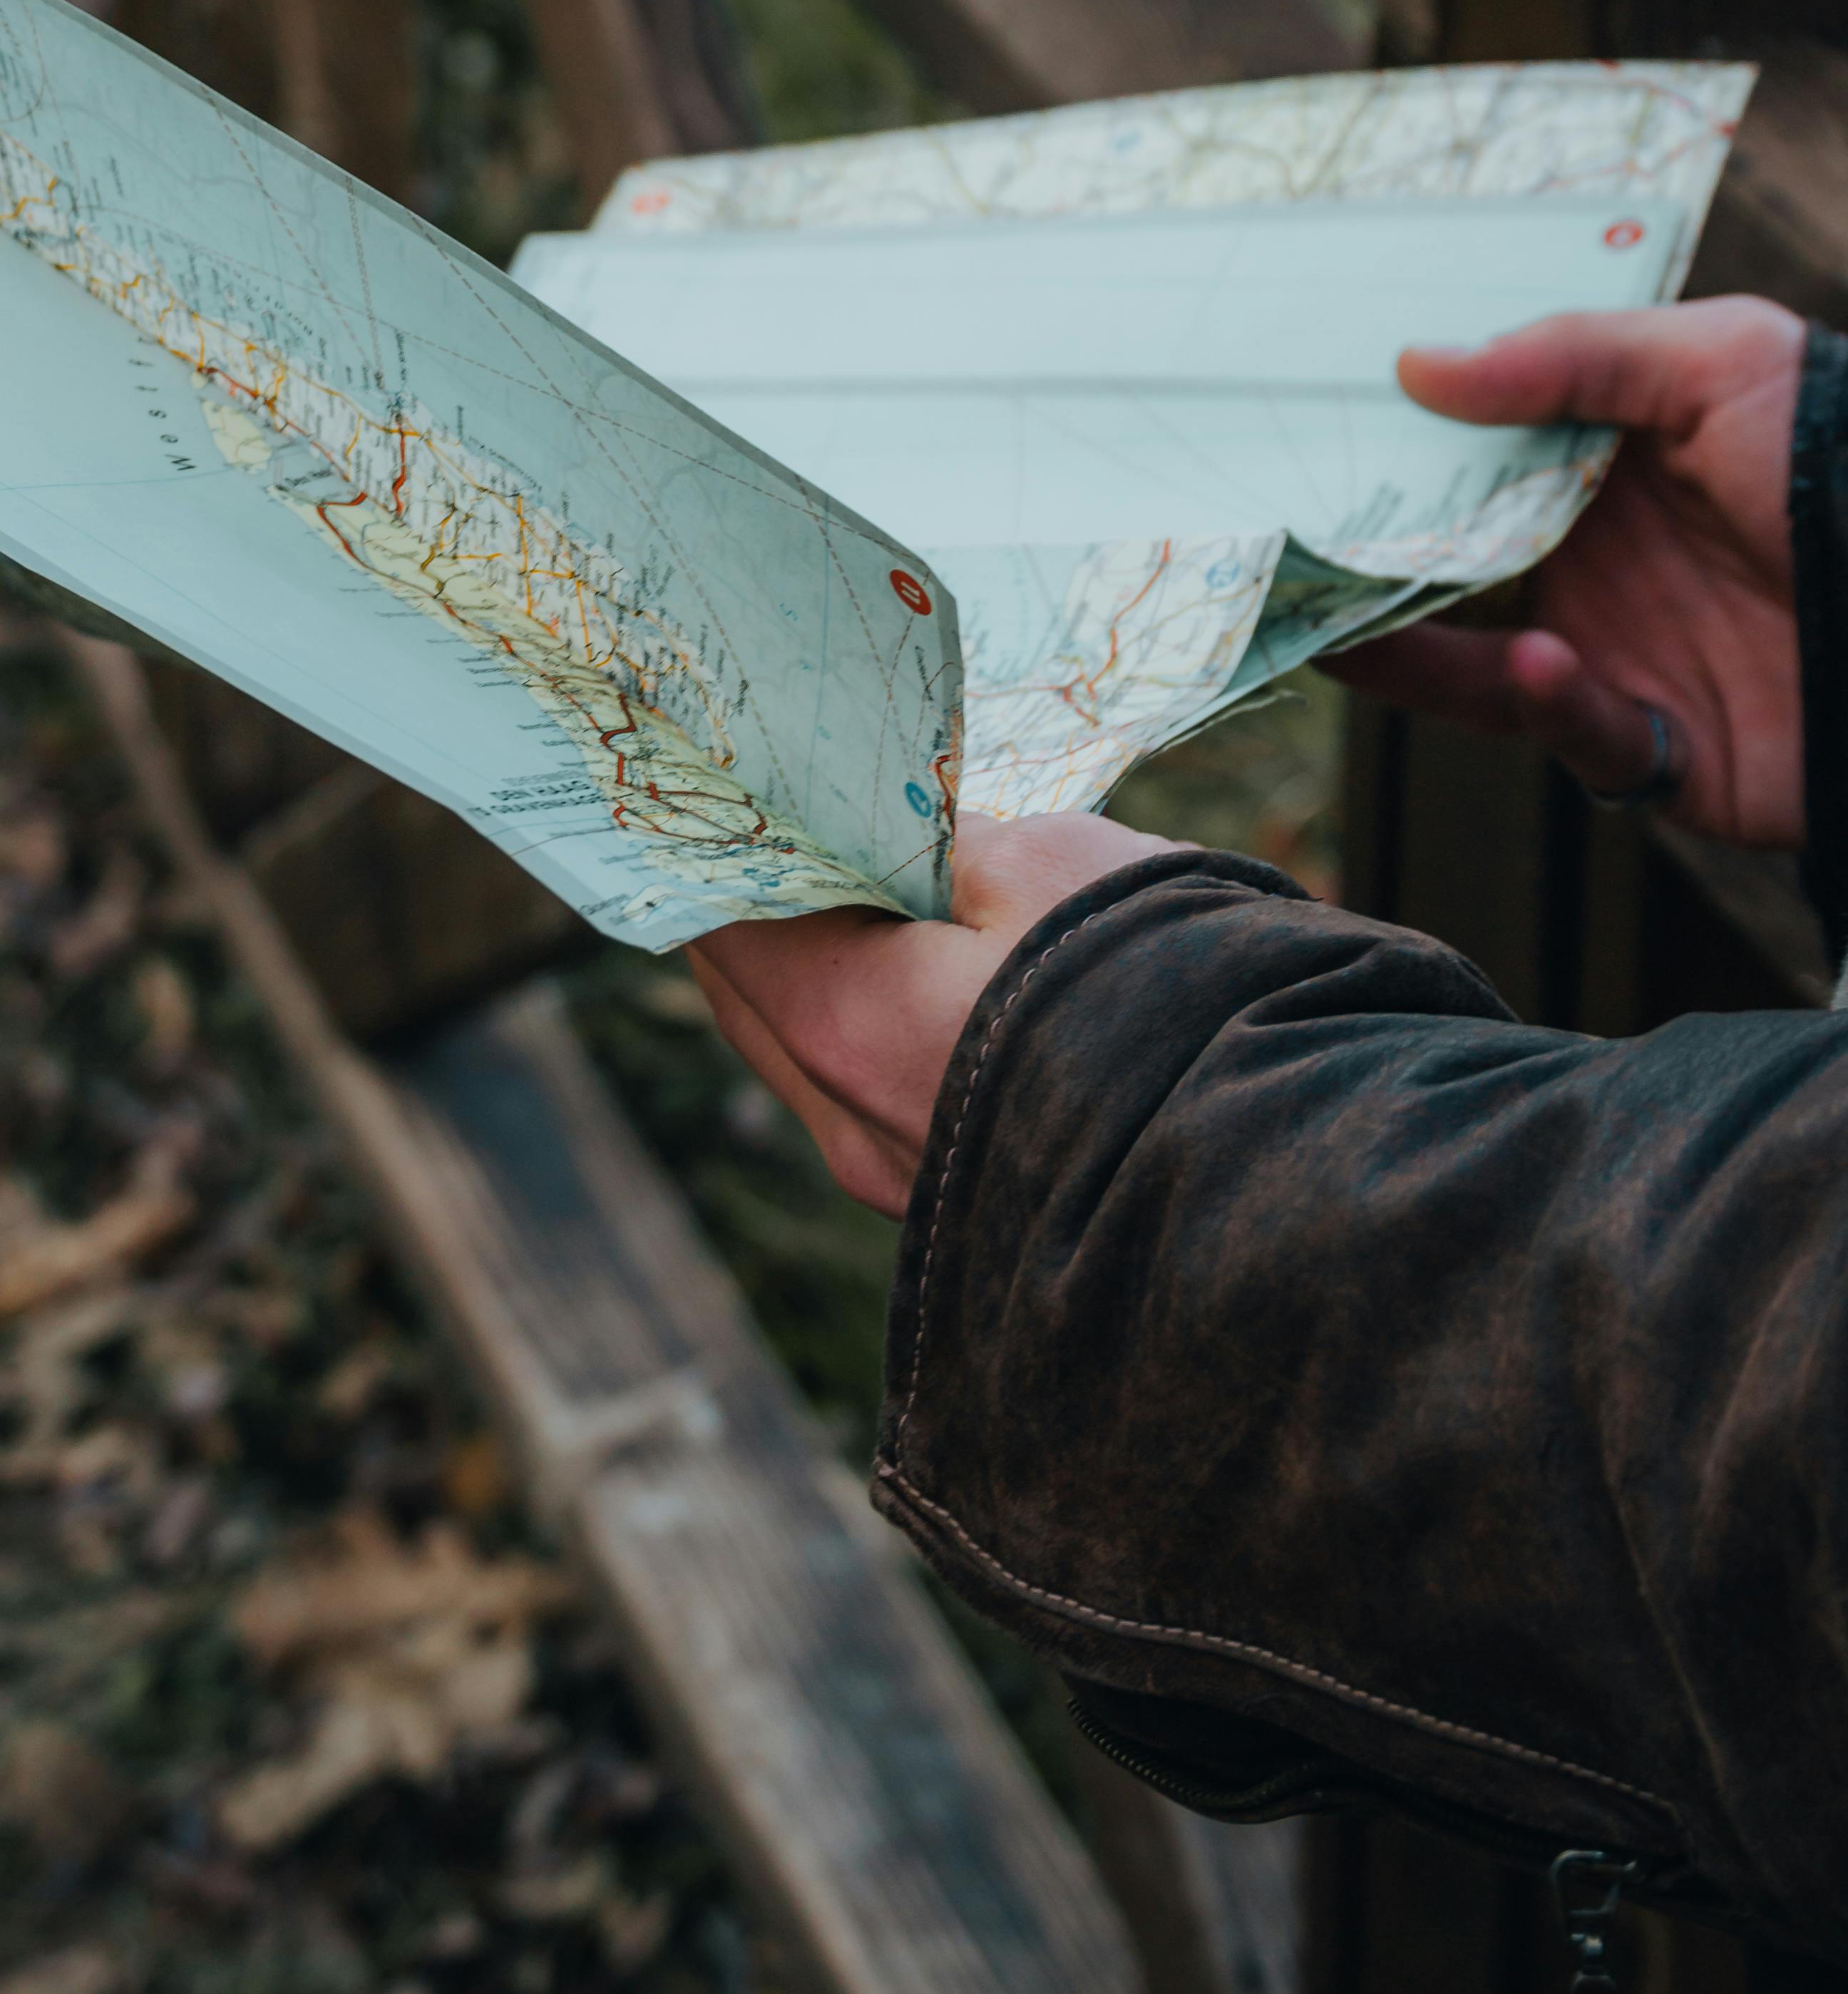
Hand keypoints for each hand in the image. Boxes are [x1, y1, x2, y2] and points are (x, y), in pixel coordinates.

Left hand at [688, 809, 1182, 1215]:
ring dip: (825, 973)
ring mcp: (895, 1179)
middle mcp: (843, 1119)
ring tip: (876, 890)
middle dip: (766, 906)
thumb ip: (938, 838)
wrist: (1274, 1157)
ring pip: (807, 1054)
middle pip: (748, 991)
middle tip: (799, 826)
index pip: (718, 918)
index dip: (724, 844)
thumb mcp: (1042, 859)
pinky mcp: (953, 1207)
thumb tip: (891, 826)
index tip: (742, 786)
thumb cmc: (1155, 983)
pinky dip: (878, 1032)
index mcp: (840, 1023)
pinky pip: (872, 1101)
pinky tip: (938, 977)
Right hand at [1321, 297, 1806, 847]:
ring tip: (1335, 614)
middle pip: (1450, 553)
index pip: (1474, 449)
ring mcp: (1620, 649)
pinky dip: (1543, 701)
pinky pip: (1568, 730)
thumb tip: (1419, 364)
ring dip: (1403, 638)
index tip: (1303, 419)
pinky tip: (1538, 663)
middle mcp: (1601, 555)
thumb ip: (1577, 355)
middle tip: (1265, 527)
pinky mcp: (1652, 743)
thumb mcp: (1727, 362)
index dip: (1392, 439)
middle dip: (1359, 546)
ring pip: (1474, 653)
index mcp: (1612, 460)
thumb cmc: (1843, 460)